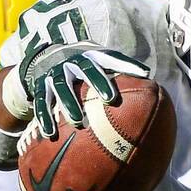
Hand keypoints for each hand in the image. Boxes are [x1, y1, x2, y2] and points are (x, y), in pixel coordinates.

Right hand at [26, 48, 150, 136]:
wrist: (44, 57)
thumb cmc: (82, 63)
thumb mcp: (98, 59)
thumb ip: (121, 67)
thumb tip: (150, 78)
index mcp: (89, 56)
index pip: (108, 59)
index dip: (124, 65)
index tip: (139, 77)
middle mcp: (71, 63)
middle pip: (85, 70)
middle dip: (97, 82)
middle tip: (109, 99)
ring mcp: (54, 74)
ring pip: (61, 87)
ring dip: (69, 103)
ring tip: (77, 121)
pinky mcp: (41, 88)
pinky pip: (42, 103)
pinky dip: (45, 118)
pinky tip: (50, 134)